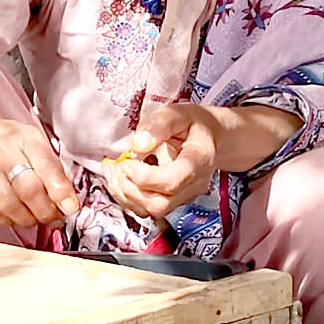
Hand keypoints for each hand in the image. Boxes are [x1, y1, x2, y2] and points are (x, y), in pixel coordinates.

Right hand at [0, 118, 80, 228]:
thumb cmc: (15, 144)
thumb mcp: (40, 144)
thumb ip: (56, 169)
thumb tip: (69, 200)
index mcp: (27, 139)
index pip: (46, 166)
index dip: (61, 190)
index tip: (71, 207)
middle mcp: (3, 153)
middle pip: (28, 190)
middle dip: (47, 211)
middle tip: (57, 218)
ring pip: (10, 205)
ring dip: (30, 219)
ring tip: (39, 218)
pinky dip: (11, 220)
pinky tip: (19, 215)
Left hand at [106, 104, 219, 220]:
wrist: (210, 139)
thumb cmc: (193, 124)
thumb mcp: (177, 113)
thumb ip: (159, 125)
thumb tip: (138, 145)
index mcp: (199, 160)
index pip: (172, 181)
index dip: (143, 177)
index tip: (127, 161)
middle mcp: (194, 185)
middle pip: (160, 204)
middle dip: (130, 189)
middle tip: (117, 166)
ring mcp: (184, 196)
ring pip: (151, 210)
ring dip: (124, 194)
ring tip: (114, 171)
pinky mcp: (172, 201)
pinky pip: (147, 209)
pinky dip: (127, 198)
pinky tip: (119, 178)